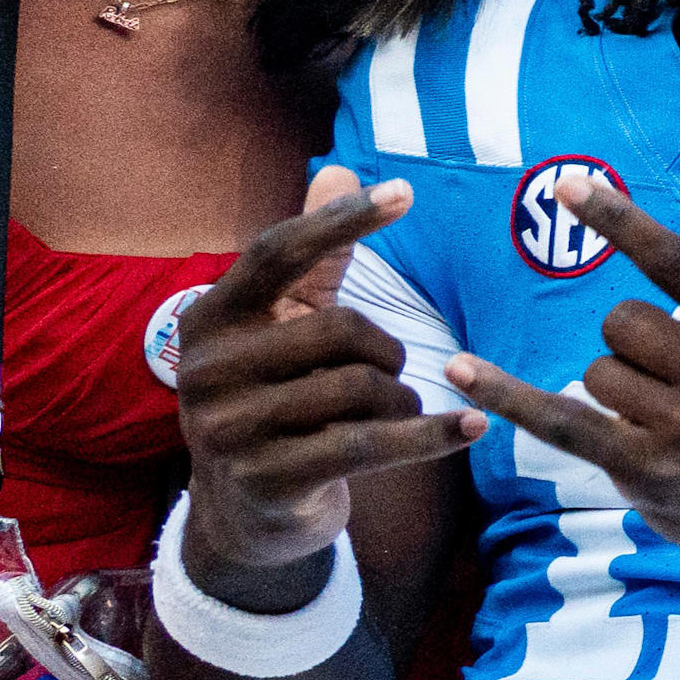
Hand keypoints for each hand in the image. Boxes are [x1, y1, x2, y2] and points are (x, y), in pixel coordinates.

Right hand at [174, 170, 487, 576]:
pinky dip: (431, 435)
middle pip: (340, 329)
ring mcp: (229, 431)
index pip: (276, 252)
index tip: (406, 193)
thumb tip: (338, 168)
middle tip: (389, 371)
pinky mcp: (266, 482)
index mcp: (209, 318)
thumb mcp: (285, 328)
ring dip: (400, 401)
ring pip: (362, 389)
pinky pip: (372, 446)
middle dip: (386, 351)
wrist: (246, 512)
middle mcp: (206, 369)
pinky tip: (473, 427)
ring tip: (390, 413)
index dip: (340, 222)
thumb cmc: (279, 399)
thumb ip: (313, 258)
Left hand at [439, 177, 679, 618]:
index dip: (619, 222)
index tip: (566, 186)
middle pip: (623, 324)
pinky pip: (561, 423)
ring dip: (613, 387)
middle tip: (669, 374)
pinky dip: (508, 396)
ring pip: (597, 373)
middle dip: (629, 340)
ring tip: (661, 415)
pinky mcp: (648, 473)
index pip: (678, 265)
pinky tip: (460, 369)